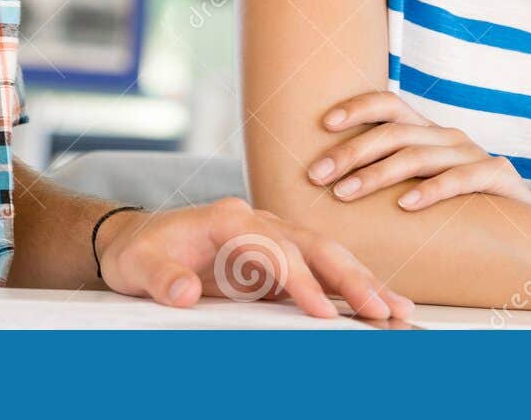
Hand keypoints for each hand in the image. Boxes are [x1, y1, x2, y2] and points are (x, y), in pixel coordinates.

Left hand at [94, 196, 415, 321]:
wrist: (134, 242)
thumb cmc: (140, 252)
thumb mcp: (138, 266)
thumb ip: (162, 278)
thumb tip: (183, 292)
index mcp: (227, 218)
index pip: (274, 248)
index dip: (300, 281)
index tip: (322, 312)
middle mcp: (256, 222)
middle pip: (312, 245)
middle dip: (350, 277)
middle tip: (383, 310)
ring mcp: (269, 239)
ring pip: (324, 256)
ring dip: (361, 282)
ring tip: (396, 310)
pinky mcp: (274, 261)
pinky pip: (318, 273)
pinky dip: (347, 290)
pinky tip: (374, 307)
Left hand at [307, 90, 530, 208]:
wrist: (527, 224)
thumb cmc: (458, 208)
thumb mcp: (419, 185)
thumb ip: (385, 177)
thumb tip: (327, 183)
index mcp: (426, 132)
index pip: (388, 104)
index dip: (356, 107)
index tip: (323, 124)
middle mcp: (447, 136)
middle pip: (394, 133)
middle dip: (350, 152)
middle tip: (316, 175)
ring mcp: (473, 153)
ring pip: (418, 156)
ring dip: (376, 175)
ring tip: (344, 193)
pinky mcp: (498, 176)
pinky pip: (461, 179)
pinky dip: (431, 191)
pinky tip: (404, 205)